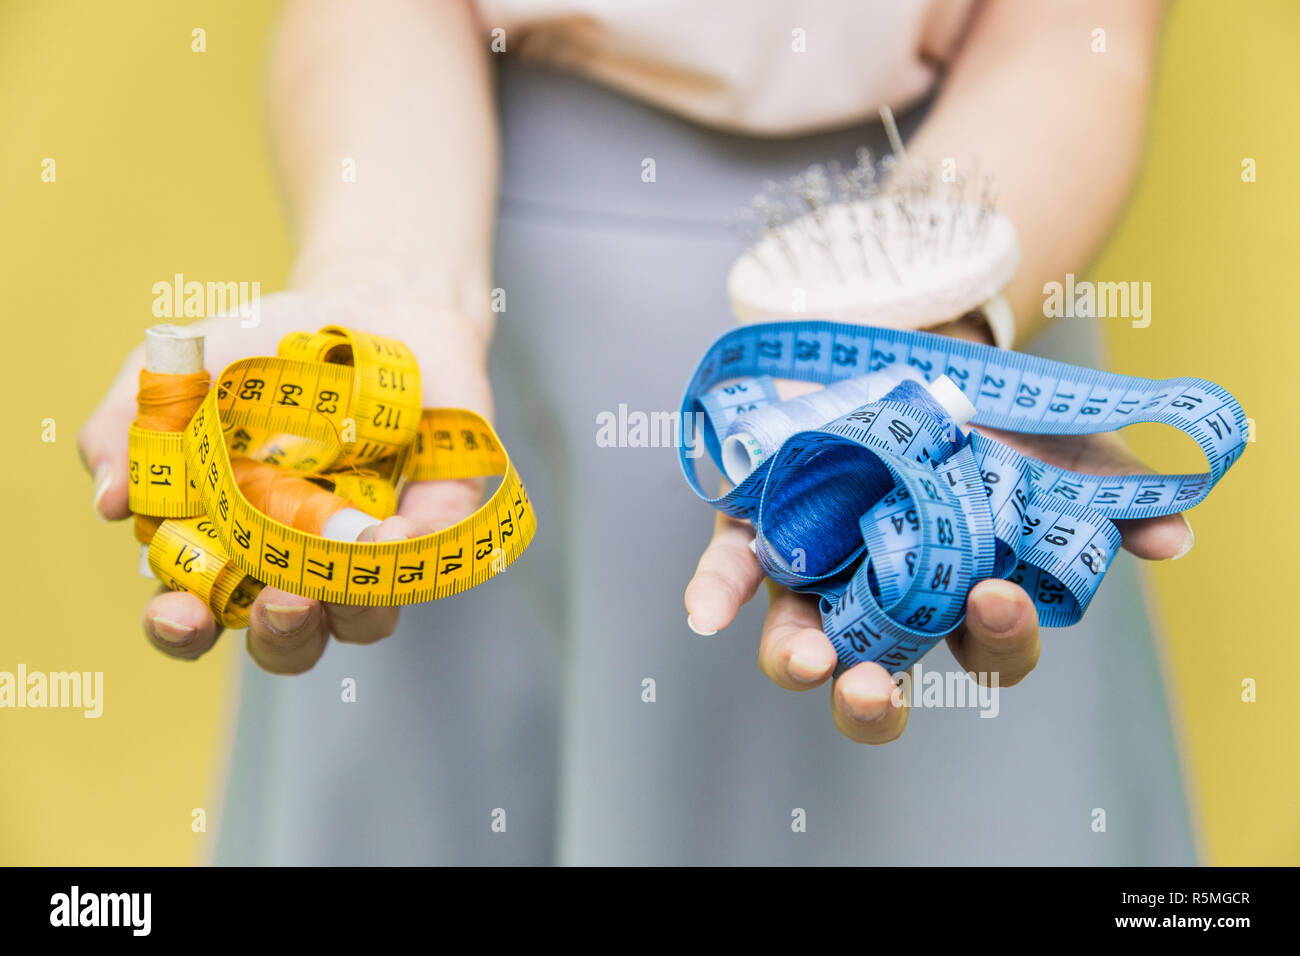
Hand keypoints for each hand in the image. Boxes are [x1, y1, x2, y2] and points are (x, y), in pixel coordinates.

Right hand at [79, 286, 493, 673]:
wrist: (367, 301)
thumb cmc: (263, 350)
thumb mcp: (175, 370)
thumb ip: (128, 427)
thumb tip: (110, 502)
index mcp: (226, 544)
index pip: (196, 617)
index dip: (182, 630)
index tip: (178, 614)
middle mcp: (299, 562)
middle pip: (287, 640)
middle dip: (280, 635)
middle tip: (279, 603)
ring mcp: (369, 549)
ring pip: (365, 619)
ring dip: (352, 609)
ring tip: (343, 563)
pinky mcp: (435, 520)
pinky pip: (433, 556)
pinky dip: (416, 553)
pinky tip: (401, 529)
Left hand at [683, 418, 1194, 744]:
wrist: (912, 349)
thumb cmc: (990, 420)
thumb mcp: (1059, 447)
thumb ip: (1109, 493)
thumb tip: (1171, 538)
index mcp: (961, 603)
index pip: (985, 655)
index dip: (995, 642)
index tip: (995, 599)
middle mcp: (884, 607)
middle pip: (880, 682)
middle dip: (873, 701)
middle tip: (874, 689)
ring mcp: (819, 574)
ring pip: (801, 644)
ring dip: (798, 659)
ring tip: (809, 659)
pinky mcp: (761, 530)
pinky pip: (734, 571)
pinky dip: (718, 591)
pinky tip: (706, 613)